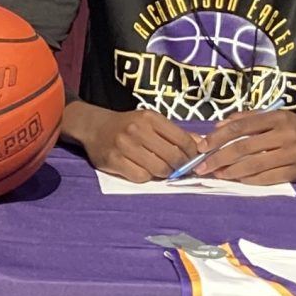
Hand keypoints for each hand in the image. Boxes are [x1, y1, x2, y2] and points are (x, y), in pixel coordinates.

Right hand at [72, 105, 201, 181]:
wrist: (95, 126)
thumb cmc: (127, 125)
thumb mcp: (151, 121)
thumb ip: (174, 133)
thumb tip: (200, 145)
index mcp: (150, 118)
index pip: (182, 140)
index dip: (191, 154)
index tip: (192, 159)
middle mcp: (137, 130)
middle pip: (172, 156)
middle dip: (180, 166)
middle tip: (179, 169)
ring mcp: (124, 146)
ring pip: (157, 168)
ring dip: (164, 173)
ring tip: (162, 170)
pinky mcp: (114, 161)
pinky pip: (139, 176)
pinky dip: (146, 177)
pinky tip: (144, 171)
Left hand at [196, 109, 295, 184]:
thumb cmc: (293, 128)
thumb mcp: (274, 116)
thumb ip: (247, 119)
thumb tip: (218, 126)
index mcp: (277, 118)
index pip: (241, 127)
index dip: (218, 137)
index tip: (201, 147)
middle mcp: (285, 135)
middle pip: (244, 147)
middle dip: (218, 158)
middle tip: (202, 167)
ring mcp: (292, 154)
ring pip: (254, 165)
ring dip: (230, 171)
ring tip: (216, 174)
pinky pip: (267, 178)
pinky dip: (248, 180)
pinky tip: (236, 179)